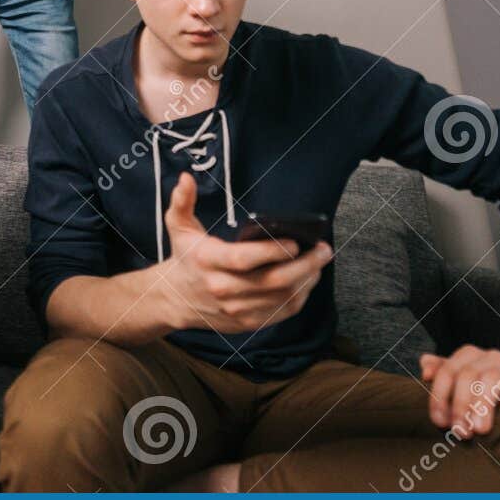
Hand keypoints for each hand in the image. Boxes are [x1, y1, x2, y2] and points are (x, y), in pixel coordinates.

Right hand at [155, 171, 332, 333]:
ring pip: (281, 298)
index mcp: (207, 261)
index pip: (243, 259)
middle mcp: (222, 288)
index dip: (271, 251)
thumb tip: (185, 178)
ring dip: (306, 280)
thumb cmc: (185, 257)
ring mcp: (236, 308)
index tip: (293, 241)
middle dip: (304, 265)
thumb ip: (181, 200)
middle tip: (322, 249)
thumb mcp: (177, 226)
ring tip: (319, 261)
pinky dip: (300, 297)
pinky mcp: (247, 322)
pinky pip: (281, 312)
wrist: (177, 299)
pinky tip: (308, 279)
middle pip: (271, 281)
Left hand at [418, 345, 499, 438]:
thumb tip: (424, 366)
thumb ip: (447, 373)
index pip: (447, 372)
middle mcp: (491, 358)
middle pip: (467, 375)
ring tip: (480, 429)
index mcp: (471, 358)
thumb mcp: (473, 382)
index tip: (440, 423)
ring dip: (483, 404)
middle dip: (460, 405)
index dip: (440, 397)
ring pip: (492, 377)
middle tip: (461, 432)